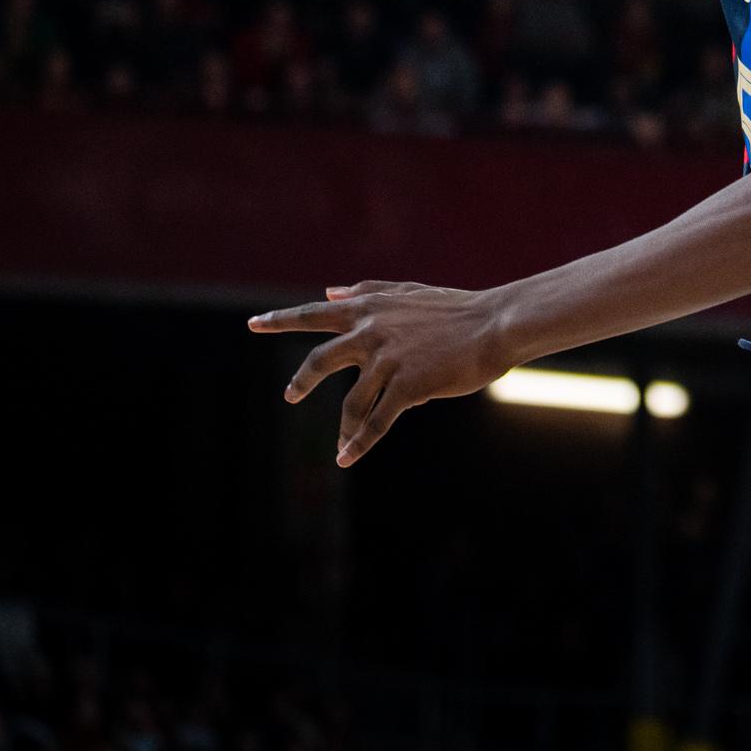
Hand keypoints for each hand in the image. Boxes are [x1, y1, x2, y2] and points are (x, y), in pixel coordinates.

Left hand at [248, 279, 508, 465]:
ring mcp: (388, 360)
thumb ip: (367, 291)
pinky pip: (376, 422)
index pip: (314, 314)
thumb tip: (329, 292)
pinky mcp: (408, 386)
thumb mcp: (408, 292)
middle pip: (320, 360)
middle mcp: (371, 332)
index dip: (281, 320)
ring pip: (350, 402)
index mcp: (370, 309)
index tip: (254, 324)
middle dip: (302, 381)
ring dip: (342, 427)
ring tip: (339, 444)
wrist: (496, 323)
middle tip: (290, 396)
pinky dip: (359, 442)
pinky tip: (346, 458)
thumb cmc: (458, 307)